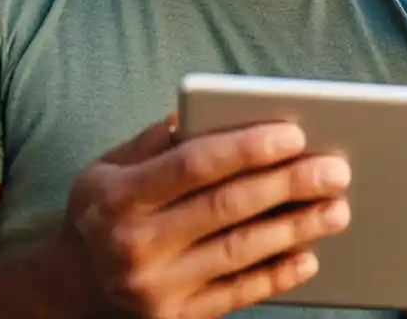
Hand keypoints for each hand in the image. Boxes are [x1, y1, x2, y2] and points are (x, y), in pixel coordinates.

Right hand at [60, 114, 350, 317]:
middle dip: (287, 185)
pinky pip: (236, 295)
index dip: (246, 148)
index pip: (193, 165)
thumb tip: (206, 112)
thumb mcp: (107, 167)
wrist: (70, 287)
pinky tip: (308, 255)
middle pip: (225, 207)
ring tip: (336, 209)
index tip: (294, 134)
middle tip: (336, 169)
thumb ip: (155, 141)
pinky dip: (276, 276)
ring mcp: (153, 287)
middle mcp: (133, 243)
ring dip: (295, 229)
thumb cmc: (104, 211)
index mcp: (117, 195)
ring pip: (238, 252)